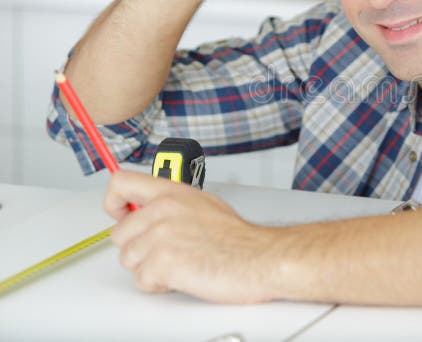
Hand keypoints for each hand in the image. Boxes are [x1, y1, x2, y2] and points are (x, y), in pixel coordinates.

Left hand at [105, 170, 280, 302]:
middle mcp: (162, 210)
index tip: (121, 213)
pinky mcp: (163, 263)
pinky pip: (142, 280)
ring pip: (129, 260)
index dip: (114, 202)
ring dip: (149, 268)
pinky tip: (182, 276)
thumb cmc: (238, 238)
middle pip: (119, 233)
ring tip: (179, 264)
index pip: (120, 183)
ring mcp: (161, 236)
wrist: (260, 257)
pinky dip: (159, 284)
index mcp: (171, 193)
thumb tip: (149, 210)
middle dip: (138, 248)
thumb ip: (172, 204)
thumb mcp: (203, 204)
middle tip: (164, 251)